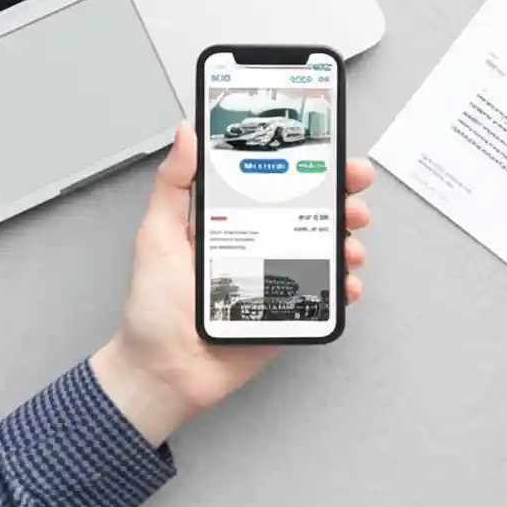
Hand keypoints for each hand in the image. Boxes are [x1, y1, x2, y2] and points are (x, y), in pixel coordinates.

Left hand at [89, 122, 374, 446]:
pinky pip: (327, 291)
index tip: (332, 153)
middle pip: (313, 211)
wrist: (164, 372)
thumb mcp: (156, 236)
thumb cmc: (153, 308)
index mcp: (233, 220)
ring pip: (328, 248)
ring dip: (348, 242)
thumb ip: (173, 185)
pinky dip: (344, 285)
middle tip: (352, 202)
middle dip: (343, 201)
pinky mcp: (290, 308)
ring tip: (348, 246)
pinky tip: (344, 283)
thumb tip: (186, 134)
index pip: (277, 181)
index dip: (310, 164)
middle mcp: (261, 242)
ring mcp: (279, 274)